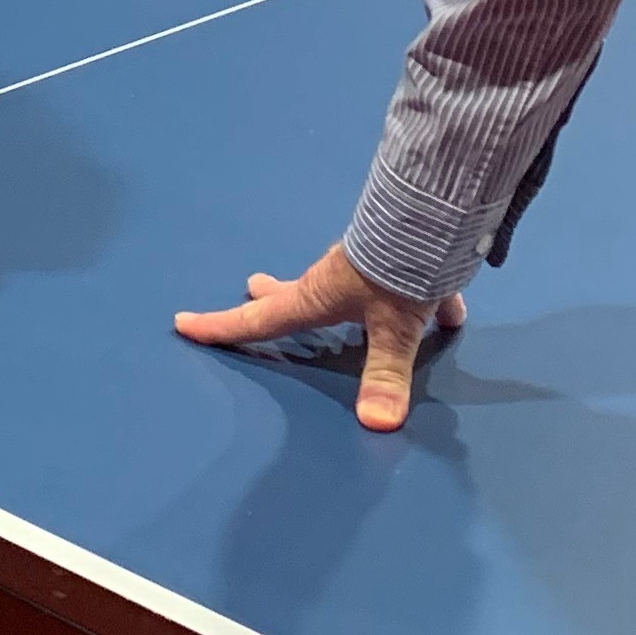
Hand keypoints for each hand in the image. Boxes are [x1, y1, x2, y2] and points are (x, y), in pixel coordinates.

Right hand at [174, 244, 466, 432]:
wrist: (435, 209)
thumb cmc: (399, 269)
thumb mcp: (395, 327)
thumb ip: (386, 374)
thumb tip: (376, 425)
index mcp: (319, 296)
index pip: (262, 320)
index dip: (222, 325)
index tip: (184, 322)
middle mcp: (336, 278)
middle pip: (295, 293)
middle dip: (274, 296)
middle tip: (253, 288)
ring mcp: (367, 264)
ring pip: (347, 283)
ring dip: (341, 293)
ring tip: (351, 307)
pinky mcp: (402, 257)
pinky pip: (407, 282)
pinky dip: (423, 299)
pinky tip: (451, 312)